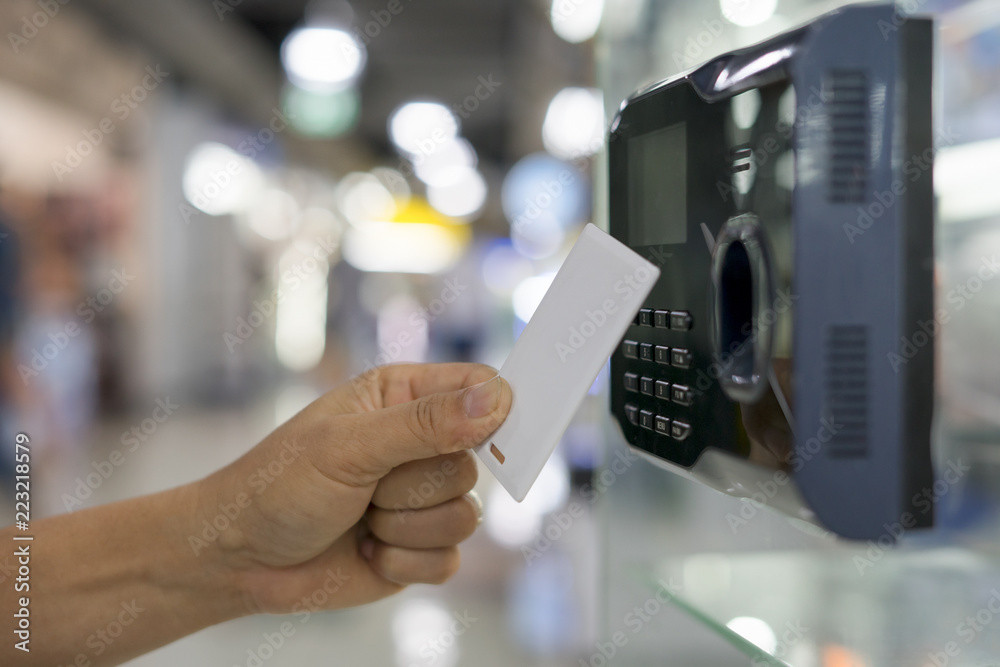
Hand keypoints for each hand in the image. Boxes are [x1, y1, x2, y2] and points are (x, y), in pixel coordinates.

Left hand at [194, 363, 510, 614]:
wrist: (241, 558)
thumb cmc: (278, 485)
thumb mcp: (347, 445)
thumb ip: (424, 424)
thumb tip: (495, 401)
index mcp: (403, 398)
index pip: (477, 389)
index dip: (492, 410)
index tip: (482, 436)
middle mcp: (419, 445)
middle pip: (473, 463)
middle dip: (415, 486)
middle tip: (368, 486)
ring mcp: (422, 499)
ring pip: (465, 515)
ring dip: (405, 527)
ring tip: (362, 519)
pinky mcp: (419, 547)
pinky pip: (449, 559)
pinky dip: (404, 561)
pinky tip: (366, 550)